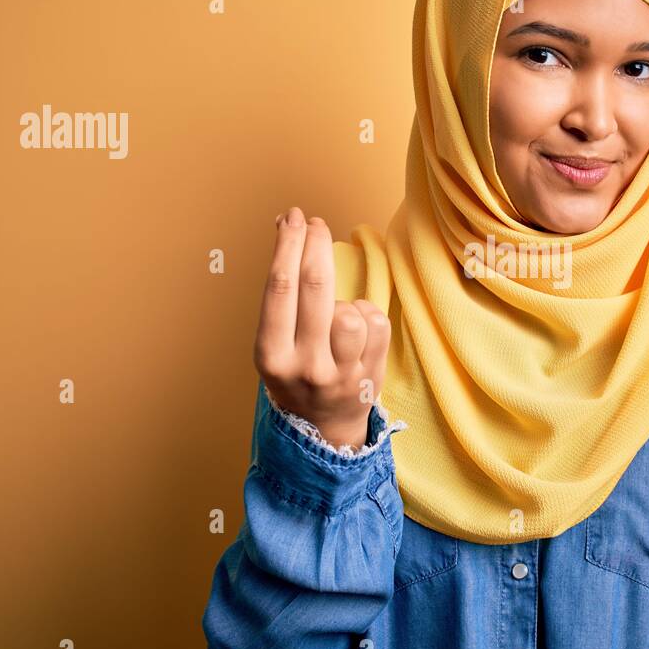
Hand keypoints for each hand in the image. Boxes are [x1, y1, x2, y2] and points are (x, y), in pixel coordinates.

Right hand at [252, 207, 390, 448]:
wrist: (320, 430)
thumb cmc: (294, 371)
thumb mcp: (273, 342)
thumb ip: (282, 294)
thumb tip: (288, 227)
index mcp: (271, 355)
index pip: (280, 288)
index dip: (288, 246)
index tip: (293, 218)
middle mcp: (304, 365)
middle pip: (315, 287)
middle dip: (316, 244)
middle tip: (316, 223)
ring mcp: (340, 374)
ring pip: (351, 311)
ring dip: (345, 301)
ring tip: (336, 312)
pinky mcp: (370, 376)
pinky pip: (377, 324)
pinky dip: (368, 316)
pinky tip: (357, 328)